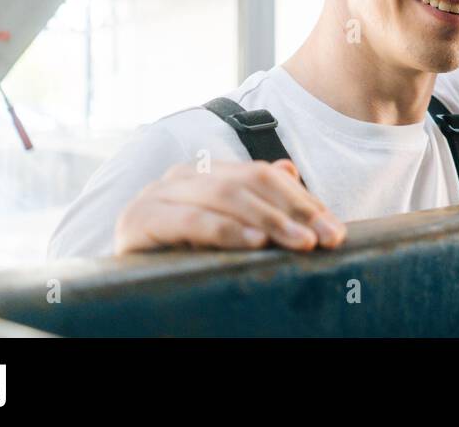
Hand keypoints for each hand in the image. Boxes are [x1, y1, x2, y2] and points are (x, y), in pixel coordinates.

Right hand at [114, 158, 346, 253]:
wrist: (123, 290)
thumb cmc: (183, 261)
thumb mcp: (230, 234)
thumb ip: (258, 203)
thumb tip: (288, 169)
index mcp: (205, 174)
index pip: (263, 176)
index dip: (303, 200)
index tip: (335, 230)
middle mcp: (181, 177)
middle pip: (249, 182)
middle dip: (294, 211)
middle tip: (325, 239)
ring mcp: (157, 194)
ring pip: (225, 196)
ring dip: (269, 220)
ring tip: (299, 243)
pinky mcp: (138, 220)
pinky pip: (190, 220)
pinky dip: (226, 230)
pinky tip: (254, 243)